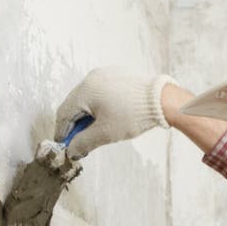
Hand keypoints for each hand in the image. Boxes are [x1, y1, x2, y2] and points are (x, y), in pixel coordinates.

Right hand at [55, 68, 175, 158]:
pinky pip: (101, 92)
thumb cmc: (133, 115)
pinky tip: (107, 118)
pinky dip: (99, 106)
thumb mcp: (105, 133)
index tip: (64, 145)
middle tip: (80, 142)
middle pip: (75, 104)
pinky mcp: (118, 76)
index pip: (64, 113)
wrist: (163, 100)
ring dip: (87, 116)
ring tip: (95, 132)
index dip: (63, 131)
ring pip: (88, 98)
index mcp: (85, 90)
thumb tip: (71, 151)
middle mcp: (92, 77)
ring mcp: (106, 74)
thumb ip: (83, 143)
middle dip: (76, 124)